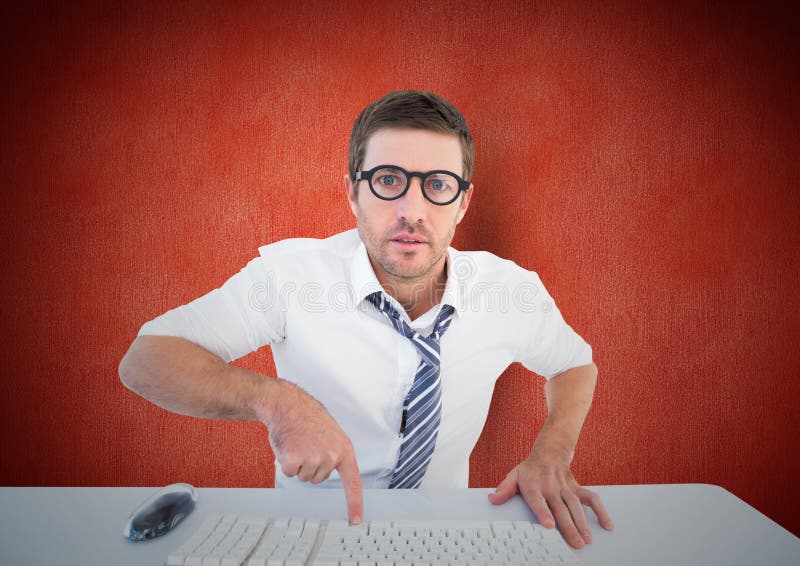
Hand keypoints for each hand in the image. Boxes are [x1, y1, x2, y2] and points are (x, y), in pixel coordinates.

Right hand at [264, 380, 362, 523]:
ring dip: (298, 462)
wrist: (288, 405)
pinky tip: (288, 445)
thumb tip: (332, 468)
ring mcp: (314, 458)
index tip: (355, 520)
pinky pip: (290, 473)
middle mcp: (332, 455)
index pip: (353, 482)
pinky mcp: (295, 459)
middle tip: (307, 444)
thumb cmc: (307, 418)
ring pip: (304, 476)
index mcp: (344, 449)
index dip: (355, 503)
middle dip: (310, 465)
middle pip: (318, 478)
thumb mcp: (332, 434)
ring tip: (298, 442)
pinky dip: (285, 462)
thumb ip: (335, 453)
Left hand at [488, 451, 612, 548]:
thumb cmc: (530, 469)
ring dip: (583, 523)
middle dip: (568, 526)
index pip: (538, 500)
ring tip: (587, 539)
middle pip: (560, 509)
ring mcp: (566, 488)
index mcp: (534, 486)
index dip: (543, 512)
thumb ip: (504, 489)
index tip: (549, 524)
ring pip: (576, 507)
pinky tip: (607, 525)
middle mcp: (551, 488)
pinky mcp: (577, 489)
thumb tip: (493, 499)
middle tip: (575, 543)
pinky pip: (592, 499)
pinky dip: (601, 511)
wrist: (549, 452)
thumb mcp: (513, 475)